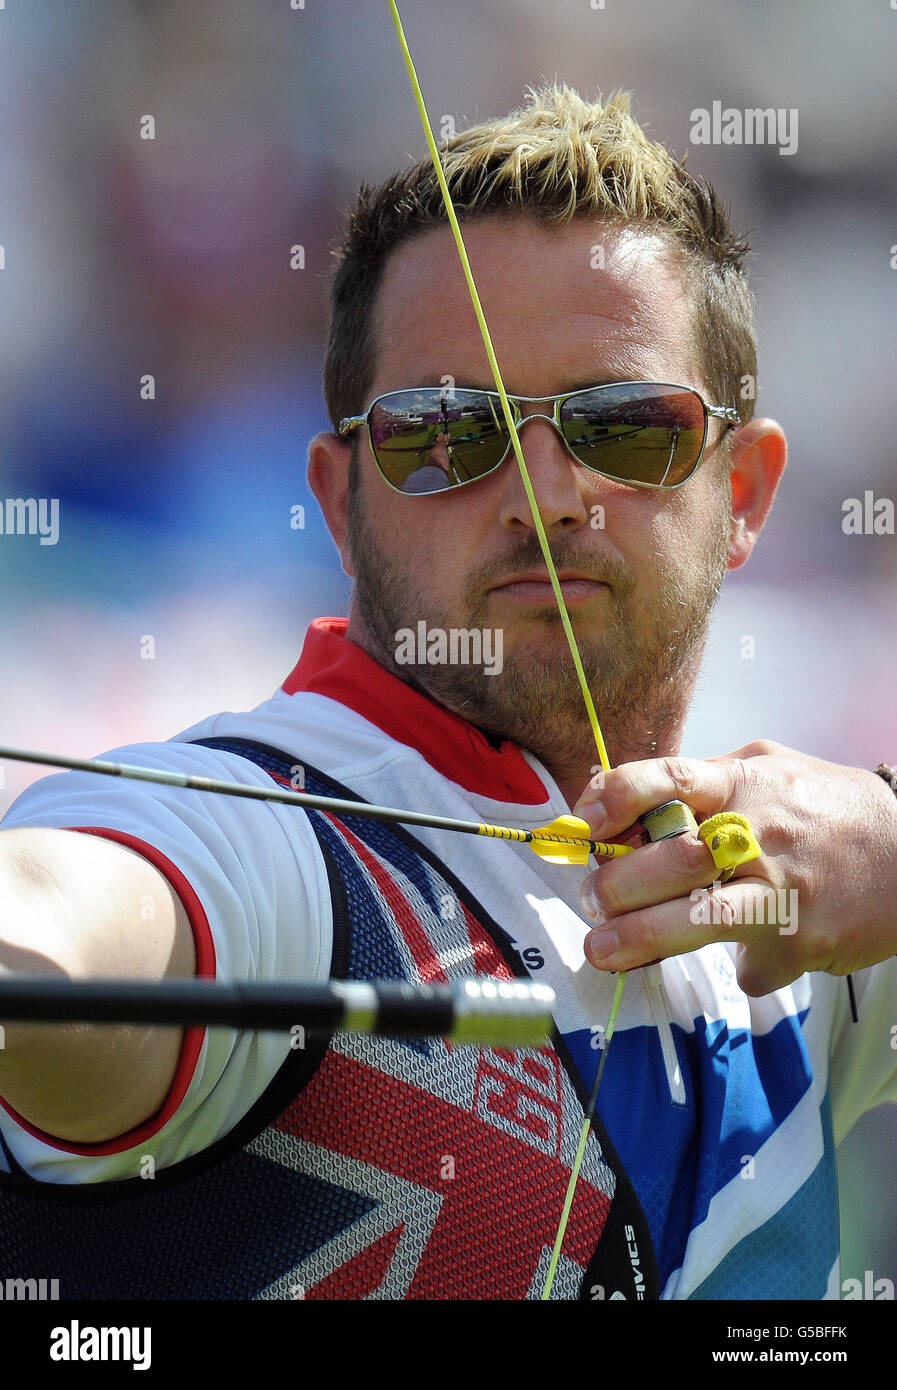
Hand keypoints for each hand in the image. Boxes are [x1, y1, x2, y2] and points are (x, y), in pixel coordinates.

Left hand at [574, 741, 896, 994]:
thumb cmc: (825, 807)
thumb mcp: (766, 768)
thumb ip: (701, 784)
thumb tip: (622, 803)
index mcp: (741, 781)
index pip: (666, 777)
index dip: (615, 798)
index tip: (584, 823)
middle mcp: (758, 830)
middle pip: (671, 856)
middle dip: (617, 883)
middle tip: (591, 899)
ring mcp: (781, 887)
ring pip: (699, 916)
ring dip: (641, 936)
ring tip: (602, 949)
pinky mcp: (801, 936)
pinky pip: (752, 964)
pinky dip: (742, 970)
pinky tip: (745, 964)